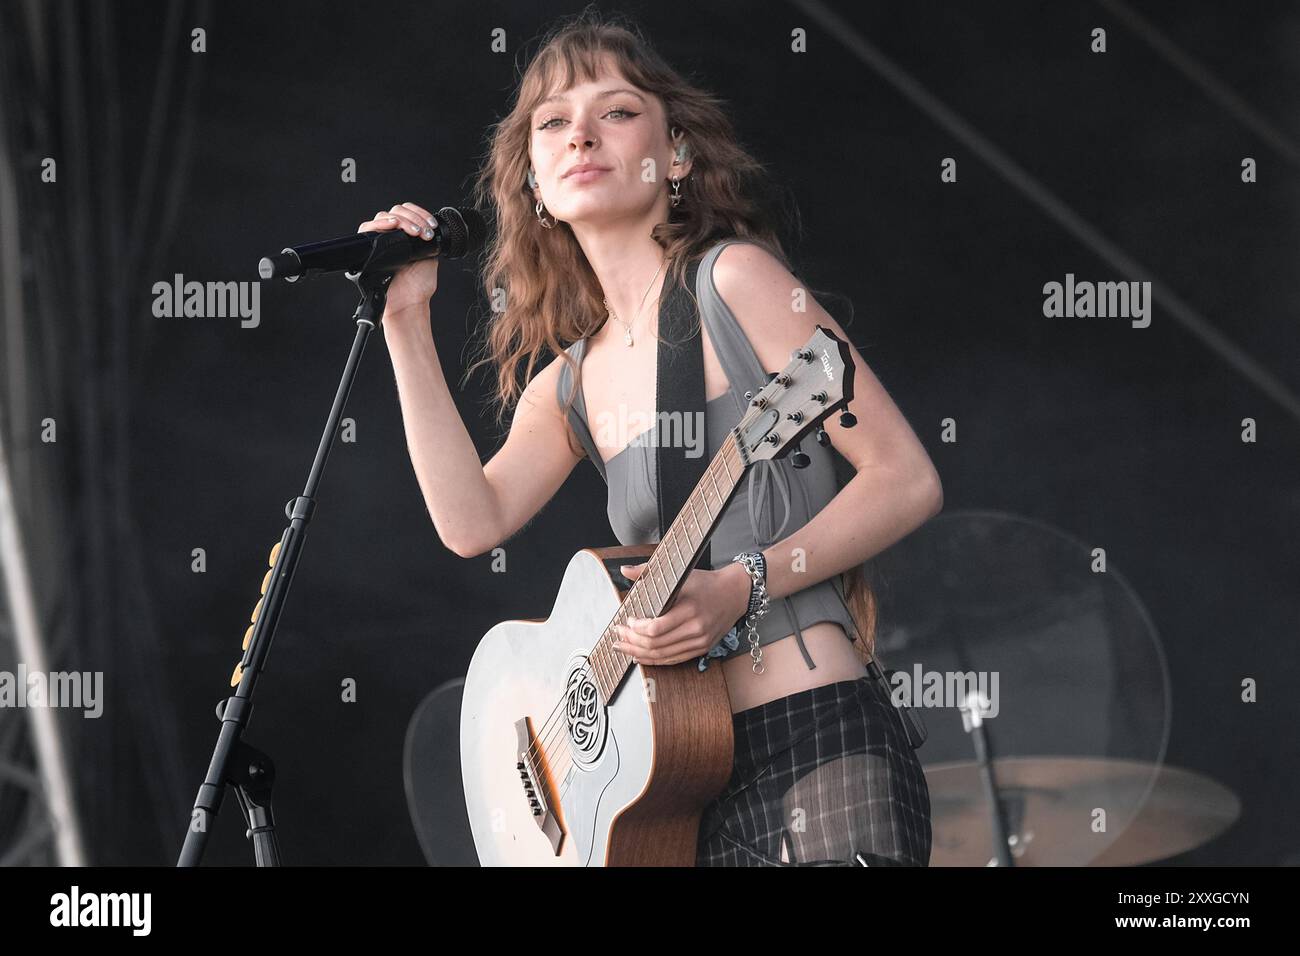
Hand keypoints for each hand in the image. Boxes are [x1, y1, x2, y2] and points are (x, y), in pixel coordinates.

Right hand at [356, 201, 440, 320]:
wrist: (409, 301)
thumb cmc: (417, 285)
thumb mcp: (430, 256)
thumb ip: (427, 239)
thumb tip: (428, 224)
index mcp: (406, 237)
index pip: (409, 213)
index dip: (420, 213)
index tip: (431, 224)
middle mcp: (392, 236)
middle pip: (396, 211)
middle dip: (413, 217)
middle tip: (423, 231)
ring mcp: (380, 241)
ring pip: (384, 216)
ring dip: (402, 220)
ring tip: (415, 232)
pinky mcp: (368, 247)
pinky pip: (368, 228)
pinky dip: (381, 223)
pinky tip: (393, 225)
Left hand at [612, 561, 752, 666]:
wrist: (735, 593)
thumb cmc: (706, 583)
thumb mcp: (680, 575)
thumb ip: (649, 572)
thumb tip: (625, 570)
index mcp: (689, 609)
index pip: (656, 628)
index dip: (636, 628)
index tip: (626, 621)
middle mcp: (696, 629)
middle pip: (656, 644)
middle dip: (632, 641)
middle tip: (618, 636)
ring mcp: (700, 642)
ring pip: (663, 655)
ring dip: (639, 653)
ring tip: (624, 648)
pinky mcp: (702, 649)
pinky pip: (673, 659)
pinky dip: (655, 660)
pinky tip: (641, 656)